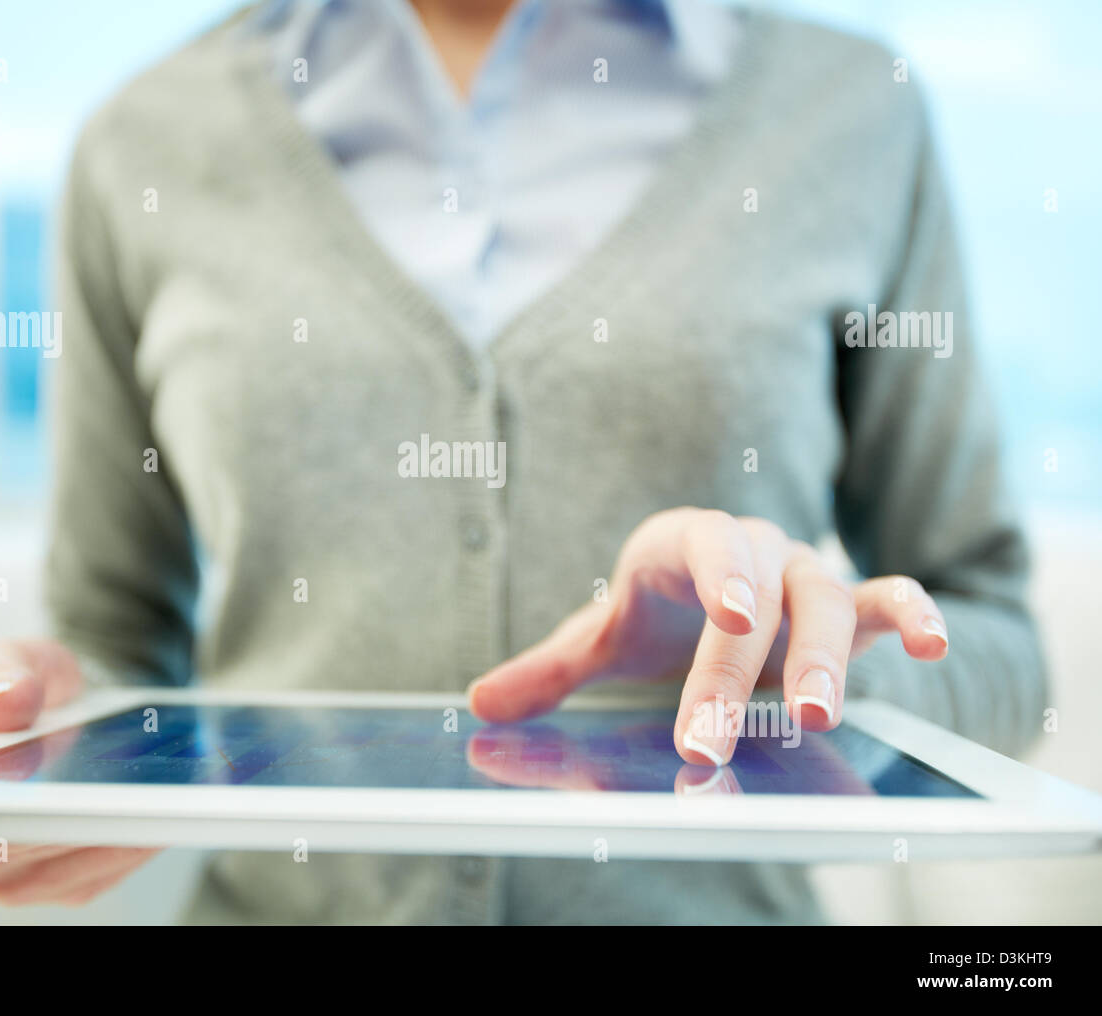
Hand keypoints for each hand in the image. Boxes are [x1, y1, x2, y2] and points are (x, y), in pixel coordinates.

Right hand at [0, 639, 159, 905]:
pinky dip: (132, 840)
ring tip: (148, 797)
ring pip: (63, 873)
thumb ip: (0, 678)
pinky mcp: (68, 881)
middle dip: (66, 823)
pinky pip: (101, 872)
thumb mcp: (8, 659)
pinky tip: (157, 808)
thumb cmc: (25, 685)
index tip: (44, 794)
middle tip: (118, 794)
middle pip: (14, 858)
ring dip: (107, 834)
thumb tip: (3, 711)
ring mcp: (16, 872)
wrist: (69, 706)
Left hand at [467, 508, 948, 765]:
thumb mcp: (606, 635)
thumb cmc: (657, 610)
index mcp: (684, 544)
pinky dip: (912, 611)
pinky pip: (887, 596)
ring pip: (825, 602)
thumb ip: (551, 667)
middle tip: (712, 738)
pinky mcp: (849, 603)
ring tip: (813, 714)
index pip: (703, 547)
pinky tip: (933, 644)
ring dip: (822, 659)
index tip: (724, 619)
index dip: (717, 576)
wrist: (712, 586)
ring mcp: (805, 574)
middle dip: (735, 671)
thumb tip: (479, 704)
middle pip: (758, 598)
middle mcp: (752, 551)